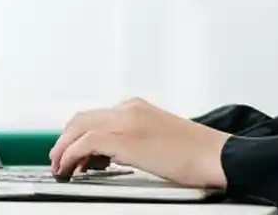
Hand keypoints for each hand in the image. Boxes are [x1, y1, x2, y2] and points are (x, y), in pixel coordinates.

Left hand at [48, 98, 231, 188]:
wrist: (215, 156)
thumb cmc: (196, 154)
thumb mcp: (160, 140)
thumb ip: (136, 141)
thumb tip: (114, 155)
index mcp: (138, 107)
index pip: (97, 116)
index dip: (79, 135)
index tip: (75, 154)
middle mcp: (129, 109)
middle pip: (81, 118)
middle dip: (66, 140)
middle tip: (62, 161)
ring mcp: (125, 121)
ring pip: (77, 127)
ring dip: (63, 148)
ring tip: (62, 168)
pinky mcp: (124, 139)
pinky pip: (83, 143)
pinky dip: (70, 155)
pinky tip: (70, 169)